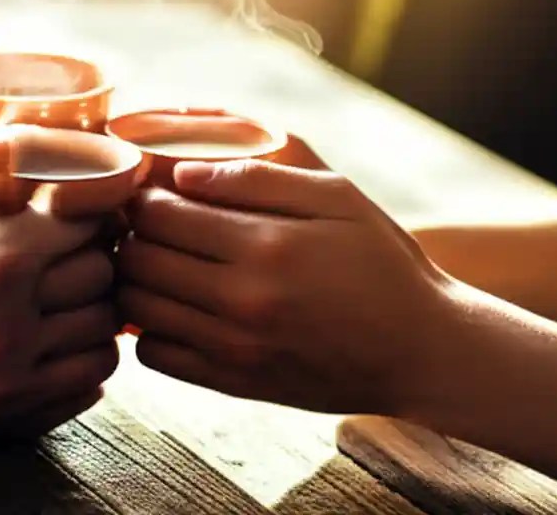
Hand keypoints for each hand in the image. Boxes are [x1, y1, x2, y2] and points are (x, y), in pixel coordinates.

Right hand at [0, 155, 119, 432]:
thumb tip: (28, 159)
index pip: (87, 228)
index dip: (87, 208)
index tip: (74, 203)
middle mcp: (9, 329)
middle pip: (102, 284)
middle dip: (92, 254)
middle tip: (72, 242)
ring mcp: (5, 383)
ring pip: (101, 344)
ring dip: (94, 309)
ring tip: (68, 289)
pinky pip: (78, 391)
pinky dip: (80, 359)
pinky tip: (58, 334)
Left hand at [118, 158, 454, 416]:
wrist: (422, 351)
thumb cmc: (382, 262)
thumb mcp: (339, 197)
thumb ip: (260, 178)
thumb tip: (183, 173)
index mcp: (266, 245)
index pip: (159, 213)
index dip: (145, 194)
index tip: (155, 190)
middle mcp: (241, 301)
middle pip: (137, 258)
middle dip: (133, 233)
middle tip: (151, 224)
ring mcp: (233, 348)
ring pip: (135, 308)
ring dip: (134, 279)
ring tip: (160, 262)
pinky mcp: (232, 384)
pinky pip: (153, 355)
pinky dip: (149, 329)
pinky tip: (176, 307)